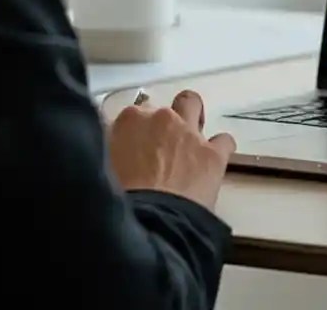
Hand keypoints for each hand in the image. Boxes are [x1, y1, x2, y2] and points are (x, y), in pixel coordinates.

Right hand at [108, 89, 236, 210]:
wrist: (148, 222)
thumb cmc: (118, 200)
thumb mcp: (102, 169)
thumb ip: (109, 152)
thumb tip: (116, 153)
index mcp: (129, 121)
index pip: (133, 116)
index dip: (135, 134)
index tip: (135, 150)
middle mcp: (161, 118)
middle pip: (163, 108)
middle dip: (163, 123)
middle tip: (160, 148)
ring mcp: (189, 133)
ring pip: (192, 104)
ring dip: (190, 118)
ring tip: (187, 143)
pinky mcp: (213, 153)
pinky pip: (224, 140)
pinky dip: (219, 148)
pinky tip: (212, 163)